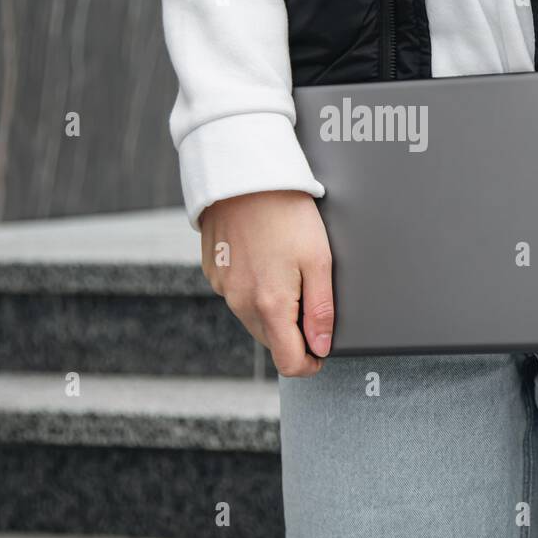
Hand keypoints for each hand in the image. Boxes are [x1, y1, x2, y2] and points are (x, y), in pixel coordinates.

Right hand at [199, 190, 333, 376]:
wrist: (244, 175)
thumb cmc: (286, 213)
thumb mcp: (319, 260)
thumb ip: (321, 311)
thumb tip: (321, 348)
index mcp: (270, 305)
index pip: (289, 363)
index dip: (312, 362)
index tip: (323, 350)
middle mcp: (241, 303)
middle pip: (272, 342)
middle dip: (294, 333)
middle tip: (311, 298)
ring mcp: (223, 288)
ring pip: (254, 319)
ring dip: (274, 311)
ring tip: (289, 272)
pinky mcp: (214, 272)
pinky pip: (238, 295)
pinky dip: (254, 289)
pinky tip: (266, 259)